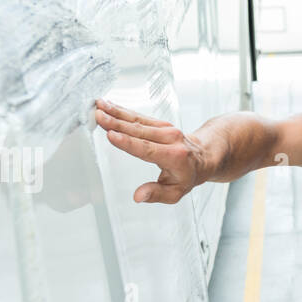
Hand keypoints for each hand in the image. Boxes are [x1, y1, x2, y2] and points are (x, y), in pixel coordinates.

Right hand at [94, 98, 210, 203]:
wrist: (203, 157)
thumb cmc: (187, 177)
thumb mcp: (175, 192)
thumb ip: (156, 194)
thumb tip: (138, 196)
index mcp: (174, 157)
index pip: (147, 149)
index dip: (128, 142)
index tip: (111, 135)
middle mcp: (170, 139)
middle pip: (139, 131)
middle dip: (117, 123)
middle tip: (99, 116)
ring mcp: (165, 128)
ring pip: (137, 120)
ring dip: (116, 112)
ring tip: (99, 106)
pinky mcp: (160, 123)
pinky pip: (138, 116)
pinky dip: (122, 110)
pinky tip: (108, 105)